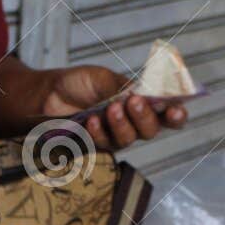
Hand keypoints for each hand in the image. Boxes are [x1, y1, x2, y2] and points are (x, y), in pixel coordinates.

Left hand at [42, 65, 186, 150]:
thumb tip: (143, 95)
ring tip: (111, 108)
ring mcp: (114, 136)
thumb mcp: (104, 78)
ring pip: (129, 139)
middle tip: (134, 102)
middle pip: (151, 130)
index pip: (166, 113)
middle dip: (145, 117)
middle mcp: (132, 123)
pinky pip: (103, 144)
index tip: (176, 109)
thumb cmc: (79, 84)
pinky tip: (92, 119)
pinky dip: (99, 131)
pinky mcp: (95, 146)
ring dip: (122, 124)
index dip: (176, 114)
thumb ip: (125, 88)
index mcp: (141, 103)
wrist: (47, 93)